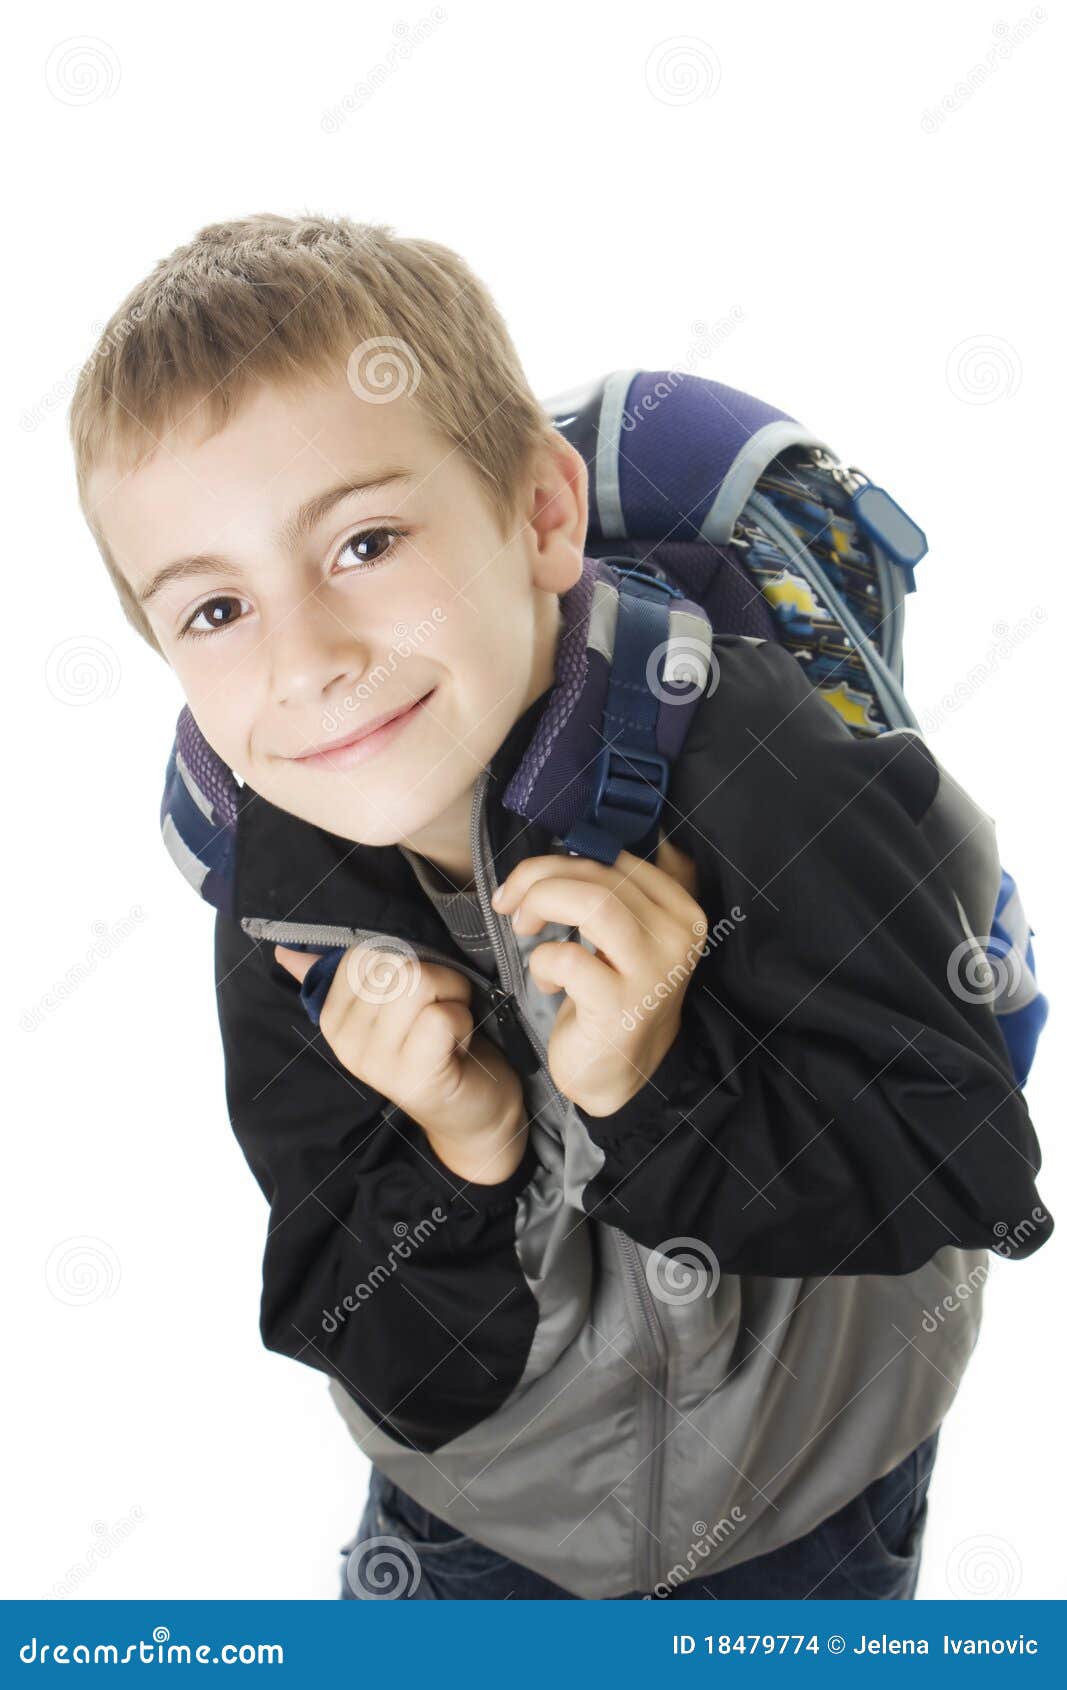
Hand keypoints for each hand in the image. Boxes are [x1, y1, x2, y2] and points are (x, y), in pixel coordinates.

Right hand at [273, 944, 526, 1182]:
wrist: (469, 1111)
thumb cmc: (431, 1046)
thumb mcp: (387, 1005)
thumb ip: (341, 975)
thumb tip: (284, 951)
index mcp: (332, 1017)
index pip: (366, 952)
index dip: (406, 960)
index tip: (415, 998)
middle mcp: (345, 1040)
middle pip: (396, 964)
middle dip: (436, 977)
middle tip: (437, 1013)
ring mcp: (375, 1061)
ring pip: (420, 983)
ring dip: (453, 997)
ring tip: (447, 1027)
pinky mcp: (412, 1075)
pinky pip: (441, 1015)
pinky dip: (462, 1021)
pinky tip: (456, 1047)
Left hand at [490, 831, 706, 1115]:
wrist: (621, 1074)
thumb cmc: (612, 996)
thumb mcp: (622, 936)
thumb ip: (607, 890)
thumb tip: (566, 844)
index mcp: (680, 908)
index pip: (617, 858)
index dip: (561, 858)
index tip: (527, 879)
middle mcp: (678, 935)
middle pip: (601, 875)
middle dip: (540, 877)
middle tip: (510, 902)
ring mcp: (654, 971)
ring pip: (593, 903)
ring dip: (541, 904)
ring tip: (522, 926)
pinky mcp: (623, 1005)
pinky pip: (568, 958)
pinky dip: (541, 962)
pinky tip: (544, 981)